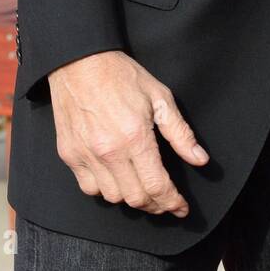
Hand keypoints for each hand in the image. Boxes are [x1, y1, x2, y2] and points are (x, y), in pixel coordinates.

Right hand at [48, 50, 208, 216]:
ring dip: (132, 199)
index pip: (157, 187)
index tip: (181, 208)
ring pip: (112, 198)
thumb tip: (200, 159)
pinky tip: (117, 179)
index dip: (172, 203)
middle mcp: (109, 152)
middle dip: (156, 205)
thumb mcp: (160, 97)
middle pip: (136, 198)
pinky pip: (89, 188)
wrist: (79, 62)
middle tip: (166, 201)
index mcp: (135, 137)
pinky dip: (105, 191)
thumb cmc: (121, 76)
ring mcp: (86, 155)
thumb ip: (180, 133)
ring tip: (144, 190)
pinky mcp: (69, 155)